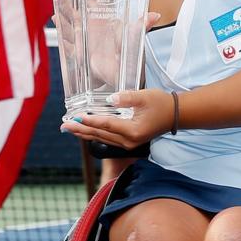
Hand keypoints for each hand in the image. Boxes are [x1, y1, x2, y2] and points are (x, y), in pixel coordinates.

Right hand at [55, 11, 161, 87]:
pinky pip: (68, 43)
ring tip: (55, 10)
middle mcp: (92, 30)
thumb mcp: (134, 39)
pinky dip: (62, 36)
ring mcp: (85, 41)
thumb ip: (141, 27)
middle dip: (67, 4)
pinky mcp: (80, 54)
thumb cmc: (131, 57)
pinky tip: (57, 26)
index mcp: (104, 23)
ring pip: (70, 27)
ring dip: (63, 18)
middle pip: (77, 14)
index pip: (92, 5)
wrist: (124, 78)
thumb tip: (155, 16)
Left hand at [59, 88, 174, 149]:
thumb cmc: (161, 103)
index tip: (75, 117)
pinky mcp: (129, 142)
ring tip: (69, 129)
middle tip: (63, 126)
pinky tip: (86, 131)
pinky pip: (107, 139)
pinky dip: (95, 135)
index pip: (106, 125)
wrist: (176, 115)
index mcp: (132, 130)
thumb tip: (110, 99)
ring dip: (85, 134)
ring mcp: (129, 144)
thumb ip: (126, 97)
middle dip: (81, 130)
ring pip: (102, 139)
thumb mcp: (144, 96)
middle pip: (100, 135)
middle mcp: (129, 141)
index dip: (90, 121)